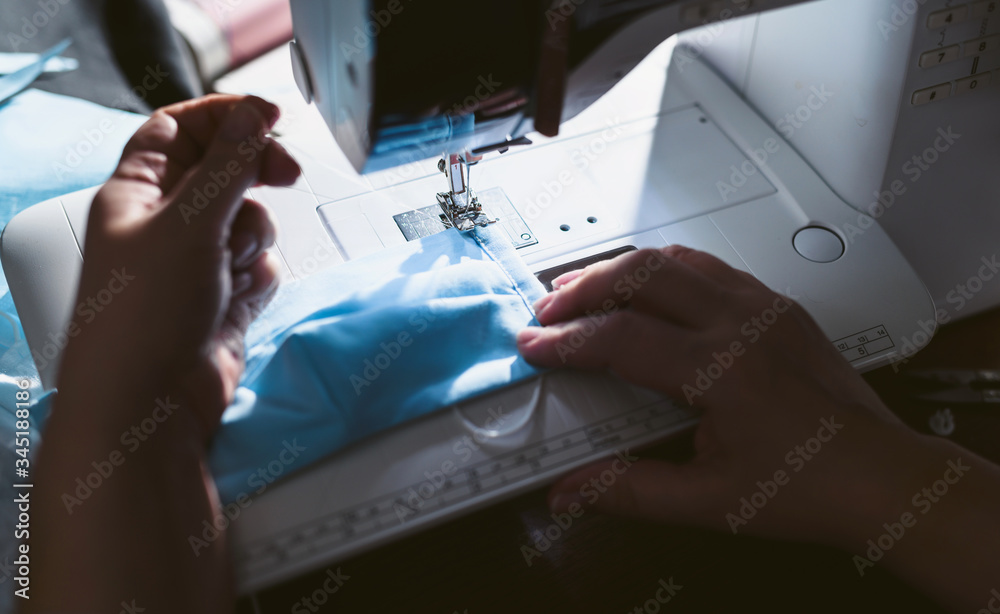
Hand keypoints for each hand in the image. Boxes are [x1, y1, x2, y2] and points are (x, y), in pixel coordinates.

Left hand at [61, 94, 299, 435]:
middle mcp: (166, 224)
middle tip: (286, 174)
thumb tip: (251, 116)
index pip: (180, 130)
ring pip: (250, 221)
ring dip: (254, 239)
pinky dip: (259, 278)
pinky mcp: (224, 298)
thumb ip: (229, 166)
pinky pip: (260, 267)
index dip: (224, 116)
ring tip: (231, 266)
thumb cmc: (144, 316)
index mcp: (137, 193)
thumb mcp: (190, 224)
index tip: (269, 114)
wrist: (151, 406)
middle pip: (224, 173)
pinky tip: (238, 299)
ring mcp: (197, 263)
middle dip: (255, 174)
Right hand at [517, 246, 919, 546]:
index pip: (622, 338)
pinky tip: (648, 285)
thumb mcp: (709, 503)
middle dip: (582, 287)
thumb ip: (629, 492)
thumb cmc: (805, 488)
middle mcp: (742, 323)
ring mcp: (764, 306)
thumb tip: (569, 490)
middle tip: (547, 310)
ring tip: (583, 288)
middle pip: (642, 275)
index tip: (534, 346)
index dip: (566, 340)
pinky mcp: (778, 305)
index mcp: (722, 371)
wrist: (880, 477)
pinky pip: (709, 267)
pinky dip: (665, 269)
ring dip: (621, 269)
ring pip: (676, 259)